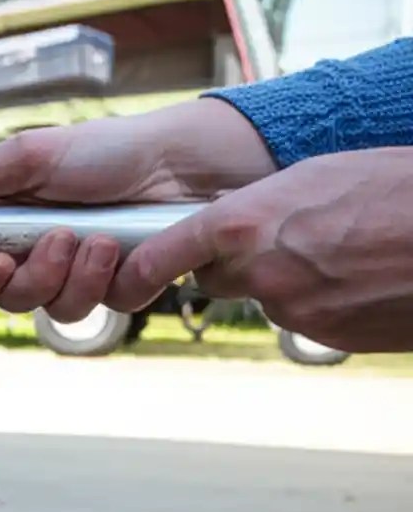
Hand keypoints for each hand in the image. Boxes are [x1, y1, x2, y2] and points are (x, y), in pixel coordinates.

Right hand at [0, 98, 275, 321]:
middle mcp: (35, 252)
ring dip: (68, 277)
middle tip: (50, 243)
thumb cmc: (111, 149)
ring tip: (93, 239)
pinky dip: (107, 279)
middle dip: (23, 279)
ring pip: (50, 309)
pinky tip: (120, 247)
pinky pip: (100, 309)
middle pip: (3, 298)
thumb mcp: (37, 152)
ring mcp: (77, 274)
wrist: (184, 162)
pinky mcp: (117, 287)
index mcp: (5, 221)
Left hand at [108, 147, 412, 352]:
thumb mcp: (312, 177)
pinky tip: (361, 274)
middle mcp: (257, 272)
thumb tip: (237, 219)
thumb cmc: (392, 188)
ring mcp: (291, 309)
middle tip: (284, 236)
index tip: (126, 274)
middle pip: (217, 277)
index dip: (142, 267)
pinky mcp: (324, 335)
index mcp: (244, 223)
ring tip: (342, 249)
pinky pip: (306, 316)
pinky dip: (323, 300)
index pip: (163, 255)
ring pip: (266, 296)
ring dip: (288, 279)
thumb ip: (261, 204)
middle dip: (235, 262)